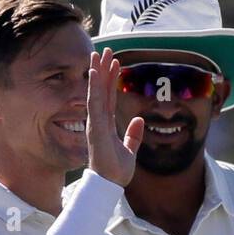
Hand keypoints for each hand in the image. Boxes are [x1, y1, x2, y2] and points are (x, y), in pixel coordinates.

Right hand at [86, 48, 144, 186]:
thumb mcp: (130, 150)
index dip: (112, 79)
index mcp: (106, 124)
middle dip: (103, 69)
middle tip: (106, 50)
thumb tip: (139, 120)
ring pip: (96, 91)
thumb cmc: (116, 171)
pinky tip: (95, 72)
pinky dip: (94, 86)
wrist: (110, 184)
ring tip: (99, 53)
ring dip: (97, 72)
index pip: (109, 96)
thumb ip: (133, 135)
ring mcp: (95, 122)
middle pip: (102, 89)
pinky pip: (94, 103)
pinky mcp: (95, 127)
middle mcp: (98, 121)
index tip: (115, 62)